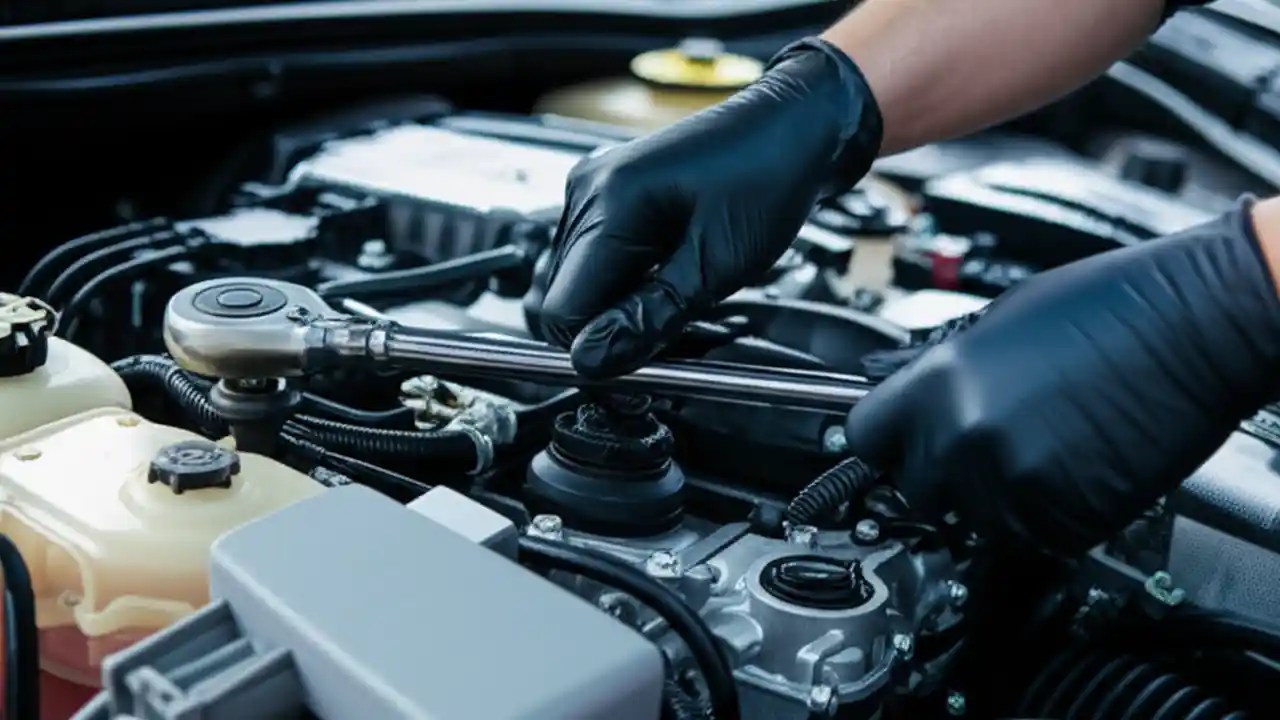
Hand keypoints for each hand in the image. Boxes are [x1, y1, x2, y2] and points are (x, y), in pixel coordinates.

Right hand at [534, 38, 882, 377]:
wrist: (792, 126)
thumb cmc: (770, 177)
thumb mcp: (718, 263)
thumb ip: (650, 316)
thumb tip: (594, 359)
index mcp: (610, 203)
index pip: (562, 309)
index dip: (597, 350)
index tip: (639, 374)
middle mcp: (589, 192)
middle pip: (565, 299)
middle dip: (610, 335)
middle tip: (667, 352)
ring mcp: (595, 190)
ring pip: (579, 285)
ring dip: (619, 313)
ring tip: (677, 314)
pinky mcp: (609, 196)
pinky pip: (597, 261)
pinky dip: (627, 287)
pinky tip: (667, 288)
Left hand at [844, 201, 1279, 555]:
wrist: (1201, 324)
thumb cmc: (1111, 306)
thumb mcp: (997, 320)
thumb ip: (942, 370)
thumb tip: (904, 394)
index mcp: (939, 385)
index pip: (863, 438)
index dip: (881, 442)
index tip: (894, 444)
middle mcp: (965, 441)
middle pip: (913, 489)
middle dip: (939, 473)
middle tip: (982, 444)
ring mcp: (1014, 487)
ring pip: (971, 520)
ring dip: (993, 499)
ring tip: (1039, 448)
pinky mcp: (1065, 521)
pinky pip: (1028, 536)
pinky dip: (1042, 515)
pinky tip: (1070, 467)